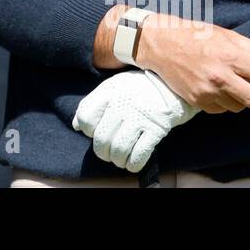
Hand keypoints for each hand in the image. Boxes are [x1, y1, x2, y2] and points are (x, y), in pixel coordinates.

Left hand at [72, 70, 198, 171]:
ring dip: (117, 160)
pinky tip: (132, 163)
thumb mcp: (114, 87)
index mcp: (109, 92)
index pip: (85, 117)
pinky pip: (140, 154)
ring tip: (119, 159)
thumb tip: (77, 125)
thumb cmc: (139, 87)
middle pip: (102, 138)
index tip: (94, 132)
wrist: (172, 85)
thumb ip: (94, 104)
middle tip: (107, 153)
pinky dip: (133, 164)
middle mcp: (122, 104)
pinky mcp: (157, 129)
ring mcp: (140, 117)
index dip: (87, 130)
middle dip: (102, 152)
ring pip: (119, 149)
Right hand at [136, 14, 249, 112]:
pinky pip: (221, 110)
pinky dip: (223, 102)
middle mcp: (220, 76)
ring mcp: (207, 91)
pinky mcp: (197, 101)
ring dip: (240, 98)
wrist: (160, 43)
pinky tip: (215, 88)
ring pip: (239, 107)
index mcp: (230, 56)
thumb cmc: (195, 35)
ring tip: (230, 84)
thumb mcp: (226, 35)